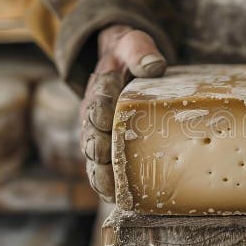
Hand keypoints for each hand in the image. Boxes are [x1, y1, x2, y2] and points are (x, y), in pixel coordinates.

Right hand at [81, 25, 166, 201]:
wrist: (119, 64)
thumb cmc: (131, 55)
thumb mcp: (135, 44)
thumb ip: (141, 53)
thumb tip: (154, 66)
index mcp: (100, 86)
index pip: (98, 99)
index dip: (99, 111)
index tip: (102, 120)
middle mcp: (92, 112)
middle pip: (91, 134)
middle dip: (97, 149)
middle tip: (104, 161)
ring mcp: (96, 133)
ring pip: (93, 157)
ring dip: (100, 174)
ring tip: (110, 192)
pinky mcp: (104, 147)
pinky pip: (102, 167)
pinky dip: (107, 184)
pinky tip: (118, 201)